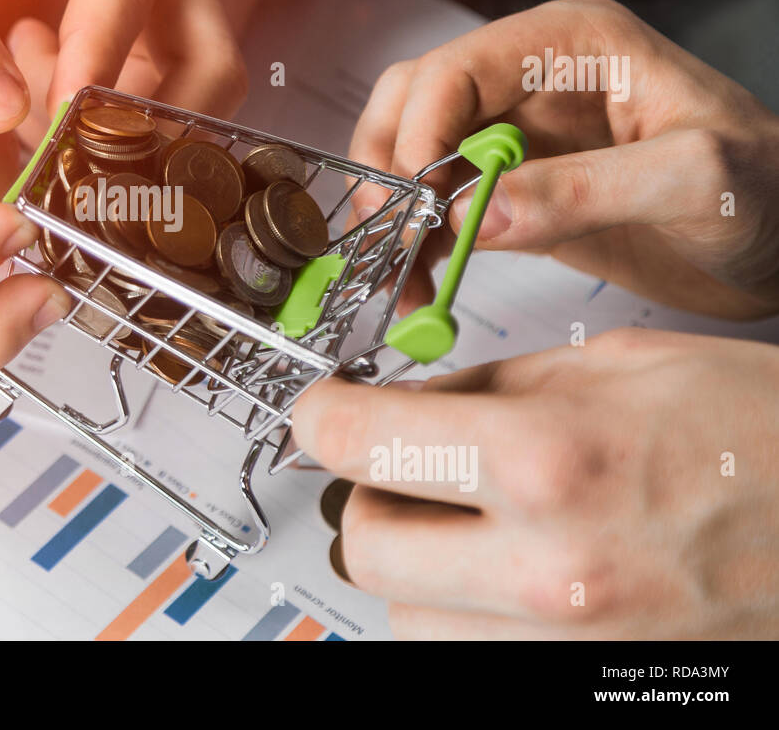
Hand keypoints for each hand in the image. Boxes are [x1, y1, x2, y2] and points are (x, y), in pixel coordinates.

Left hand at [0, 0, 342, 126]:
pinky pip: (175, 131)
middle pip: (186, 75)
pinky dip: (118, 148)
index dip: (94, 50)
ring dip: (111, 144)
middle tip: (36, 140)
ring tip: (37, 112)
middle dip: (119, 129)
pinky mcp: (210, 71)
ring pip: (186, 117)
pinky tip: (61, 123)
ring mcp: (212, 31)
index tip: (63, 107)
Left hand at [293, 328, 778, 637]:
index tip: (324, 410)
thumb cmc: (766, 438)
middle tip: (409, 466)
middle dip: (371, 494)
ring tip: (479, 525)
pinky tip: (512, 575)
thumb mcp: (624, 367)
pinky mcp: (585, 690)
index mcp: (554, 462)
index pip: (356, 442)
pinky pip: (468, 658)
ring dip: (419, 565)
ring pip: (407, 617)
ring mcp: (569, 652)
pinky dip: (466, 616)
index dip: (321, 415)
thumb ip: (490, 387)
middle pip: (364, 544)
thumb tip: (397, 405)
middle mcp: (551, 573)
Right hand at [350, 0, 778, 318]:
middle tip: (385, 233)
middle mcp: (531, 79)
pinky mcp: (509, 189)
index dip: (419, 127)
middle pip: (413, 102)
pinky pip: (437, 208)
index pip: (459, 67)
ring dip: (390, 213)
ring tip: (395, 273)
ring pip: (410, 155)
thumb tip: (480, 212)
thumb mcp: (695, 180)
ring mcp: (515, 136)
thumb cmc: (768, 191)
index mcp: (573, 44)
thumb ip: (587, 189)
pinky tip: (418, 284)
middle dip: (386, 167)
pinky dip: (416, 246)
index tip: (414, 195)